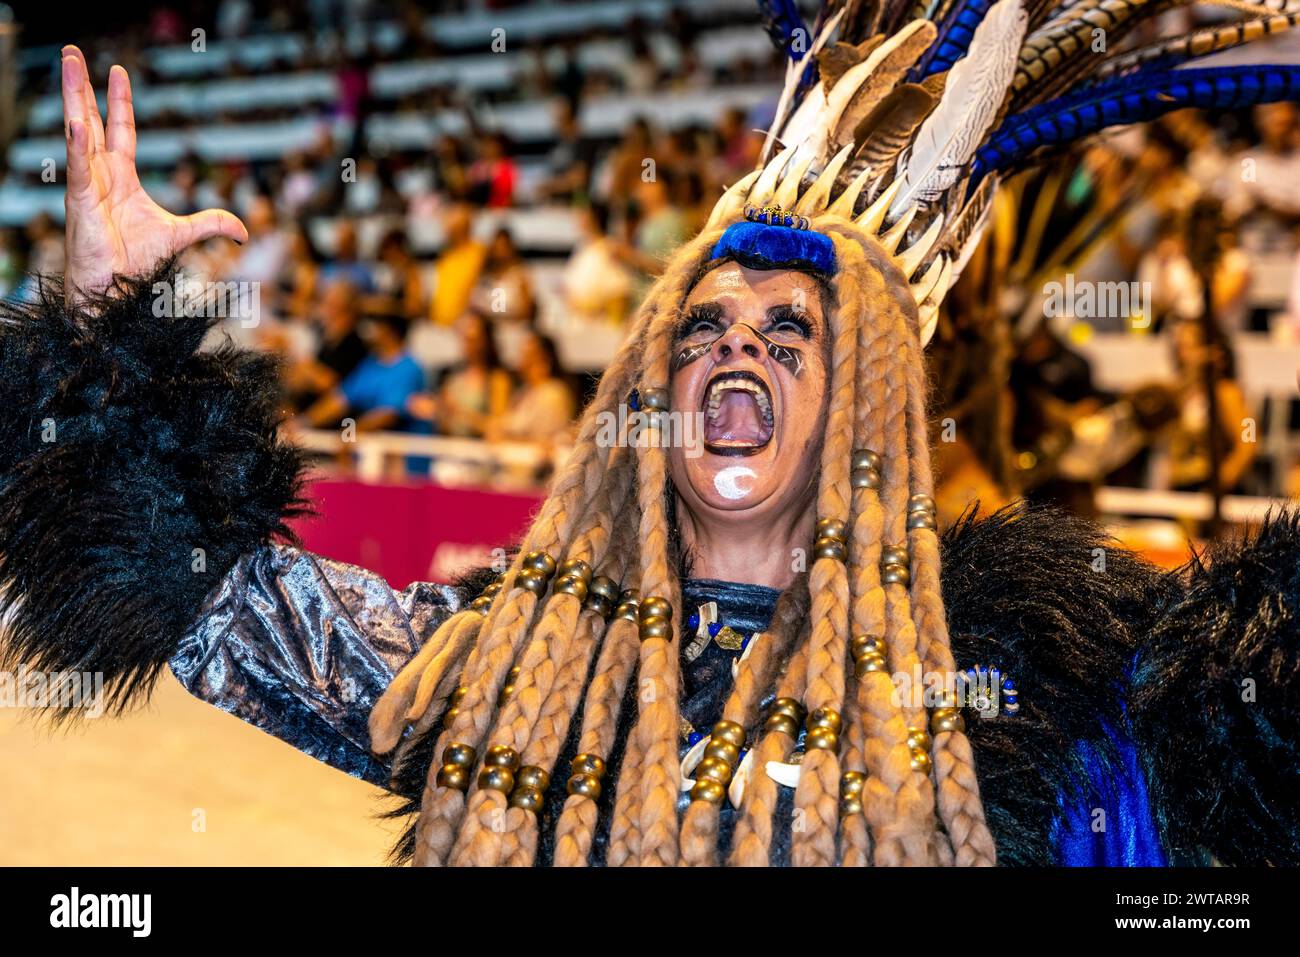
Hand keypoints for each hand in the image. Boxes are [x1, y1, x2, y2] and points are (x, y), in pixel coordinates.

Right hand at [61, 47, 247, 305]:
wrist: (115, 288)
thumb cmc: (137, 261)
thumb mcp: (182, 235)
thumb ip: (211, 225)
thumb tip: (244, 231)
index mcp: (121, 176)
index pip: (120, 129)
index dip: (118, 100)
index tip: (117, 71)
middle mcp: (101, 174)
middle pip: (91, 119)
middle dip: (82, 86)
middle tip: (73, 52)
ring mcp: (87, 185)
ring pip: (78, 132)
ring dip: (72, 98)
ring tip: (68, 65)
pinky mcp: (80, 203)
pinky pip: (78, 171)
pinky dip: (77, 148)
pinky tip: (75, 124)